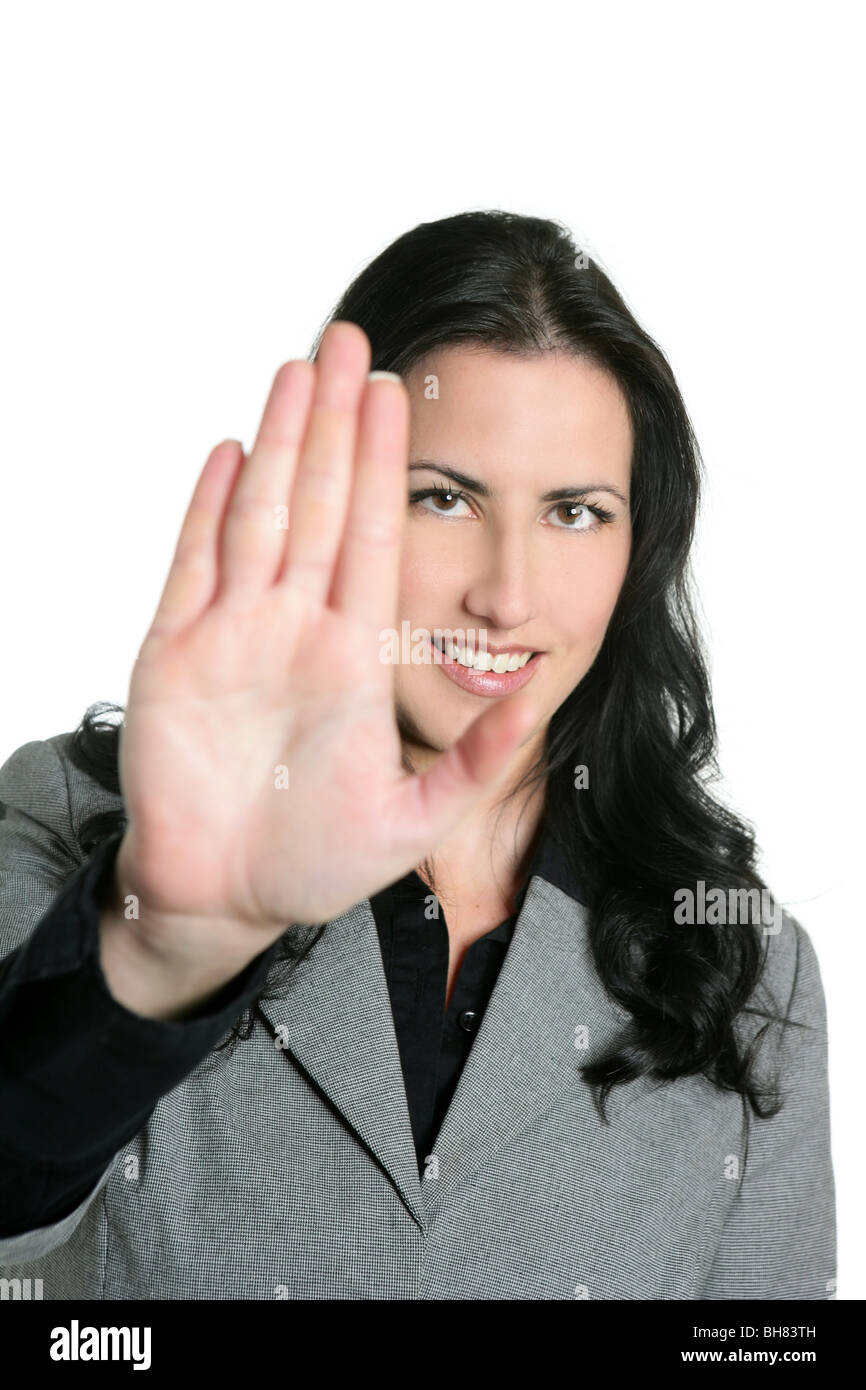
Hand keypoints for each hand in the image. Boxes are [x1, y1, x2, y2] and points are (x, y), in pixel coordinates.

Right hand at [115, 321, 537, 966]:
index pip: (376, 537)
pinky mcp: (174, 654)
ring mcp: (234, 634)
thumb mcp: (417, 816)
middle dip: (336, 421)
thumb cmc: (314, 863)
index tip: (402, 394)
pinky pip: (193, 565)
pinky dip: (208, 509)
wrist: (224, 901)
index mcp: (354, 655)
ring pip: (262, 514)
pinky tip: (232, 452)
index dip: (387, 465)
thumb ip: (478, 757)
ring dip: (280, 442)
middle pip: (322, 503)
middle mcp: (297, 629)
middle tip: (351, 337)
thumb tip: (543, 694)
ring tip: (299, 369)